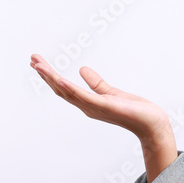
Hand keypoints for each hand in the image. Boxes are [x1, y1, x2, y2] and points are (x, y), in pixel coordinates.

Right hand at [29, 53, 171, 144]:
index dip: (50, 76)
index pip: (63, 88)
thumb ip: (96, 83)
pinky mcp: (104, 106)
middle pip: (60, 89)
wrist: (151, 123)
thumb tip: (82, 69)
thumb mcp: (111, 92)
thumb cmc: (134, 111)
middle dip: (45, 75)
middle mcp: (87, 107)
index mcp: (87, 102)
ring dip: (52, 78)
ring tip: (38, 65)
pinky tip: (59, 79)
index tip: (38, 62)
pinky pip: (83, 96)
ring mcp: (94, 107)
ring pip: (67, 92)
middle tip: (32, 59)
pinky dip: (70, 88)